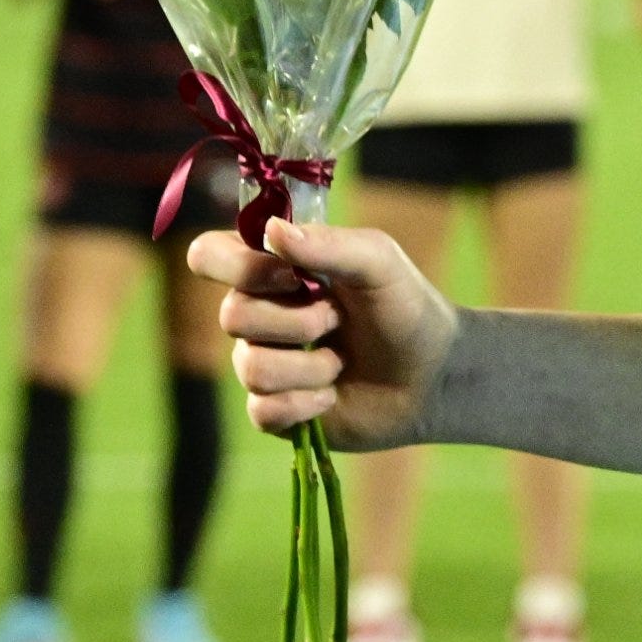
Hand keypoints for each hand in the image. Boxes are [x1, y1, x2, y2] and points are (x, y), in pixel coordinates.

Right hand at [197, 214, 458, 450]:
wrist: (433, 375)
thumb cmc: (405, 307)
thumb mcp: (379, 262)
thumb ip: (329, 244)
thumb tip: (270, 230)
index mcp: (273, 269)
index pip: (209, 254)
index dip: (236, 266)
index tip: (290, 275)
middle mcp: (259, 314)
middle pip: (232, 316)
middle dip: (297, 322)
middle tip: (337, 320)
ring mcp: (263, 363)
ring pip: (252, 369)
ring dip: (310, 367)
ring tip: (341, 363)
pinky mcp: (274, 411)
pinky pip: (263, 411)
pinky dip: (306, 404)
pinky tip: (331, 396)